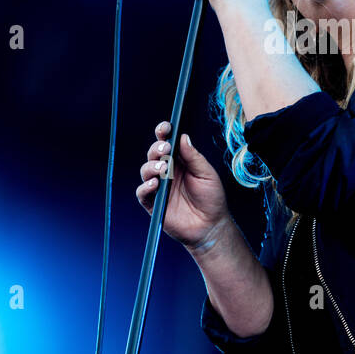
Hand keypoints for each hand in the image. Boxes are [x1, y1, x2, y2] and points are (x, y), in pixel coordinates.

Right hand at [135, 121, 230, 248]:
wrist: (211, 226)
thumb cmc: (212, 198)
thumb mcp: (207, 174)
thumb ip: (194, 157)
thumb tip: (183, 137)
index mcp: (180, 162)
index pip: (167, 143)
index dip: (163, 133)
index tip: (165, 127)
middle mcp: (167, 172)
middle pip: (153, 154)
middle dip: (157, 148)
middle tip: (166, 148)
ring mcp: (159, 187)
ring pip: (146, 171)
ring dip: (151, 166)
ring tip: (162, 167)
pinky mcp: (153, 204)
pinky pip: (142, 193)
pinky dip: (145, 187)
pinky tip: (155, 184)